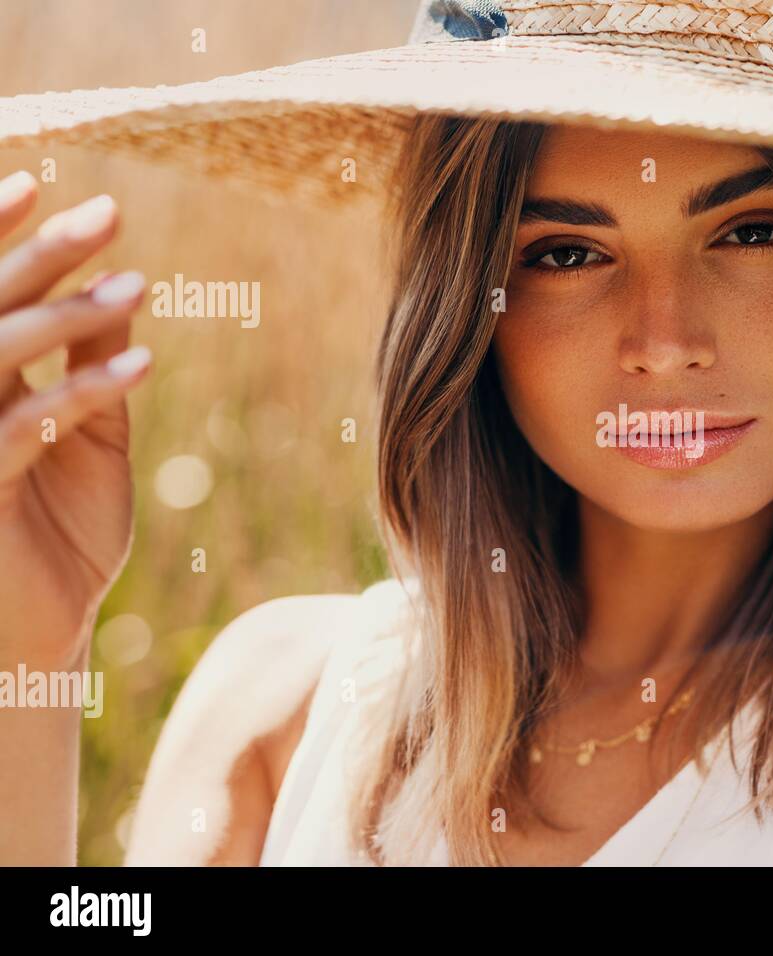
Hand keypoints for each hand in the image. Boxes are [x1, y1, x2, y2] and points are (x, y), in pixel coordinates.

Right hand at [0, 171, 151, 671]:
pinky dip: (83, 394)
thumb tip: (121, 290)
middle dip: (41, 254)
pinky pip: (20, 430)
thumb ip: (93, 370)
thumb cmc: (57, 536)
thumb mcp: (90, 442)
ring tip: (136, 286)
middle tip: (107, 210)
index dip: (4, 237)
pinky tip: (140, 365)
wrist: (35, 636)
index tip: (51, 183)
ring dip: (65, 317)